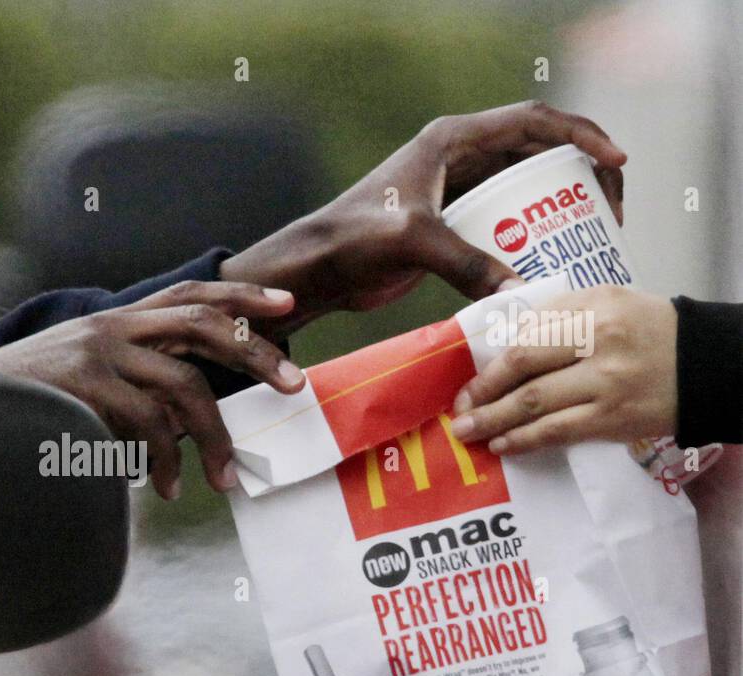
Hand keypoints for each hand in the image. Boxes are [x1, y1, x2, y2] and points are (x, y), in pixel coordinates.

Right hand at [0, 281, 301, 498]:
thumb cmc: (34, 402)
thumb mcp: (87, 377)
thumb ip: (134, 381)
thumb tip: (190, 419)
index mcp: (119, 320)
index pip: (191, 294)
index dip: (241, 295)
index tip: (286, 305)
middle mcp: (114, 325)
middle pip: (203, 324)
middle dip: (256, 352)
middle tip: (294, 384)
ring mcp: (99, 352)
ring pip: (183, 384)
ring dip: (214, 436)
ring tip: (225, 477)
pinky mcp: (85, 386)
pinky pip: (147, 423)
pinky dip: (167, 460)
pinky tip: (170, 487)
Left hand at [221, 101, 625, 323]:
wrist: (317, 268)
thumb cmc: (354, 239)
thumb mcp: (414, 242)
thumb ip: (467, 263)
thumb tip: (518, 294)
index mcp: (452, 139)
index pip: (533, 122)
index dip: (581, 136)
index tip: (617, 161)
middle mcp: (458, 157)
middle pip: (537, 152)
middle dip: (579, 174)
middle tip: (611, 210)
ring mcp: (455, 189)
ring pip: (522, 188)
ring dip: (558, 206)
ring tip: (593, 233)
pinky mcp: (450, 223)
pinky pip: (504, 221)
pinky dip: (530, 235)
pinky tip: (551, 260)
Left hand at [449, 286, 677, 452]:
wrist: (707, 364)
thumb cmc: (648, 331)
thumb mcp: (607, 303)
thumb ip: (558, 315)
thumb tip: (505, 339)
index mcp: (592, 307)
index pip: (527, 335)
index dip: (492, 362)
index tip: (468, 379)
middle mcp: (598, 341)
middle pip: (523, 367)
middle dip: (483, 392)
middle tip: (459, 410)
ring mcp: (605, 383)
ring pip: (534, 403)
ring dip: (492, 420)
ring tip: (466, 433)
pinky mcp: (613, 418)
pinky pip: (557, 431)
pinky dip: (523, 439)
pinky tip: (502, 444)